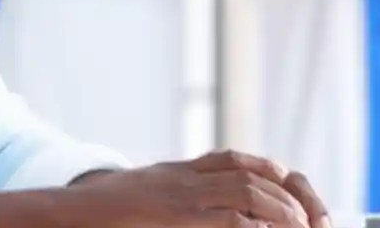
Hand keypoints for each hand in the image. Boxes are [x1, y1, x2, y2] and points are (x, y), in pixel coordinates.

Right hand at [65, 151, 329, 227]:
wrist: (65, 215)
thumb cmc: (98, 216)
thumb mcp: (139, 194)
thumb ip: (169, 196)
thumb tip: (203, 211)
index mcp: (175, 173)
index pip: (234, 159)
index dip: (270, 170)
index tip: (293, 182)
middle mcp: (182, 179)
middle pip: (251, 175)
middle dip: (290, 195)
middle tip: (314, 219)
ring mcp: (180, 197)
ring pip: (246, 191)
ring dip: (282, 209)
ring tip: (302, 227)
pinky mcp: (177, 218)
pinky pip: (228, 218)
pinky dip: (255, 224)